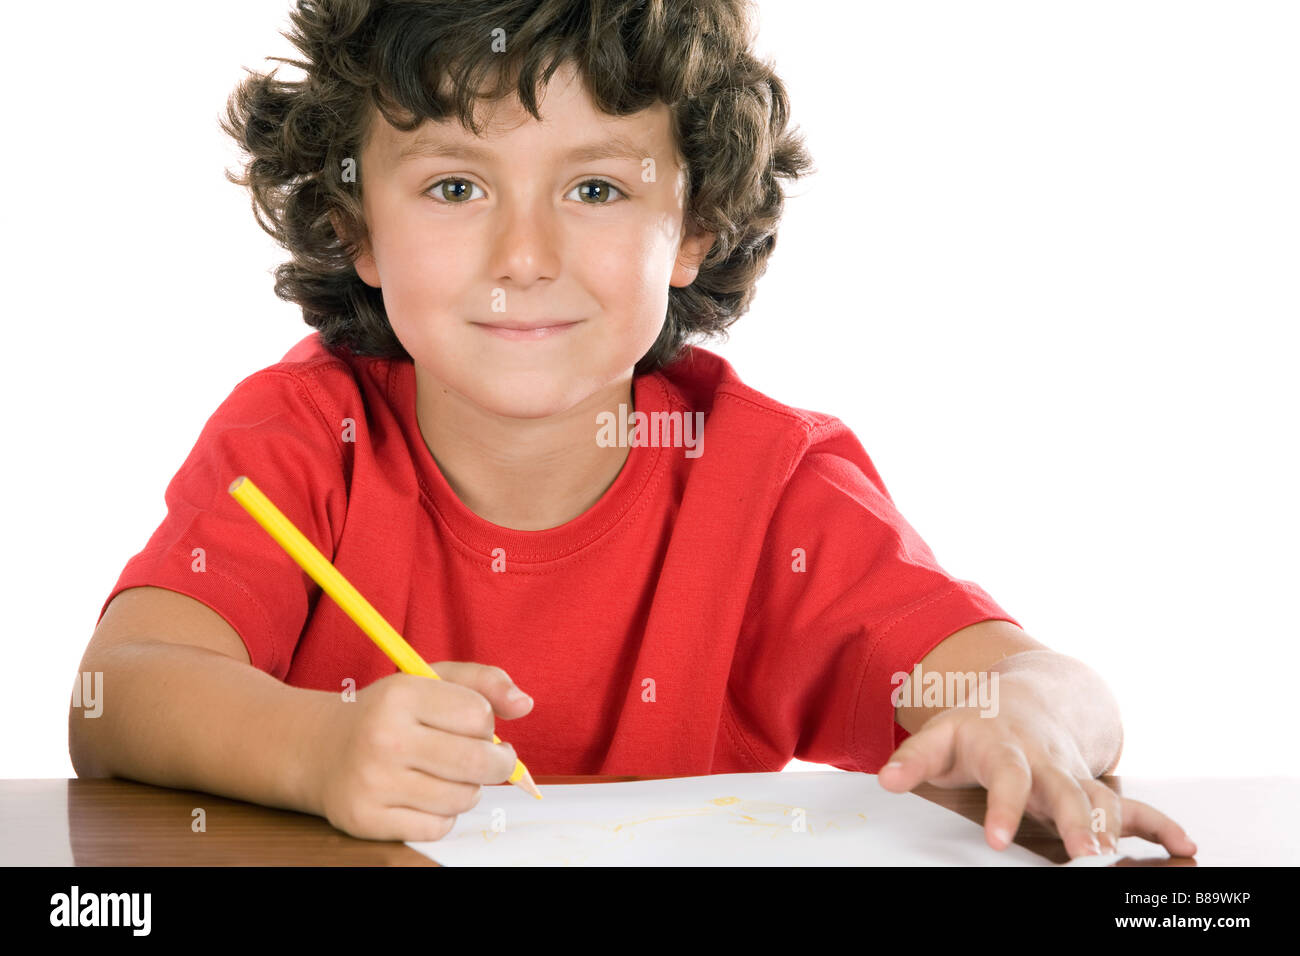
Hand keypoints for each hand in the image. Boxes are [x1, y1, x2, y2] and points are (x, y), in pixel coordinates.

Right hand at [307, 662, 533, 841]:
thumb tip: (526, 705)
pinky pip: (437, 827)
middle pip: (478, 763)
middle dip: (499, 764)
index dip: (486, 722)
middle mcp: (384, 738)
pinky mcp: (366, 820)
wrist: (318, 748)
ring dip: (468, 789)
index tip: (474, 725)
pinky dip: (443, 816)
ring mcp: (373, 782)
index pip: (479, 715)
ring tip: (449, 775)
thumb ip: (483, 682)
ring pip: (462, 798)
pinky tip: (426, 797)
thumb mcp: (429, 680)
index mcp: (401, 695)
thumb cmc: (388, 713)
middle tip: (493, 760)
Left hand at [877, 677, 1196, 860]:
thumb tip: (885, 780)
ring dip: (1112, 828)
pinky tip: (1183, 844)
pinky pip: (1132, 805)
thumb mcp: (941, 733)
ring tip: (1115, 861)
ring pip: (1099, 800)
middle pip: (1064, 789)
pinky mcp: (1093, 785)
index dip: (1001, 807)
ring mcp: (1073, 773)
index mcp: (1006, 747)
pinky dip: (1159, 824)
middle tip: (1081, 856)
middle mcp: (1046, 761)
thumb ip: (914, 759)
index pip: (1006, 777)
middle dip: (1073, 821)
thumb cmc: (978, 723)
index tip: (995, 838)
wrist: (1028, 695)